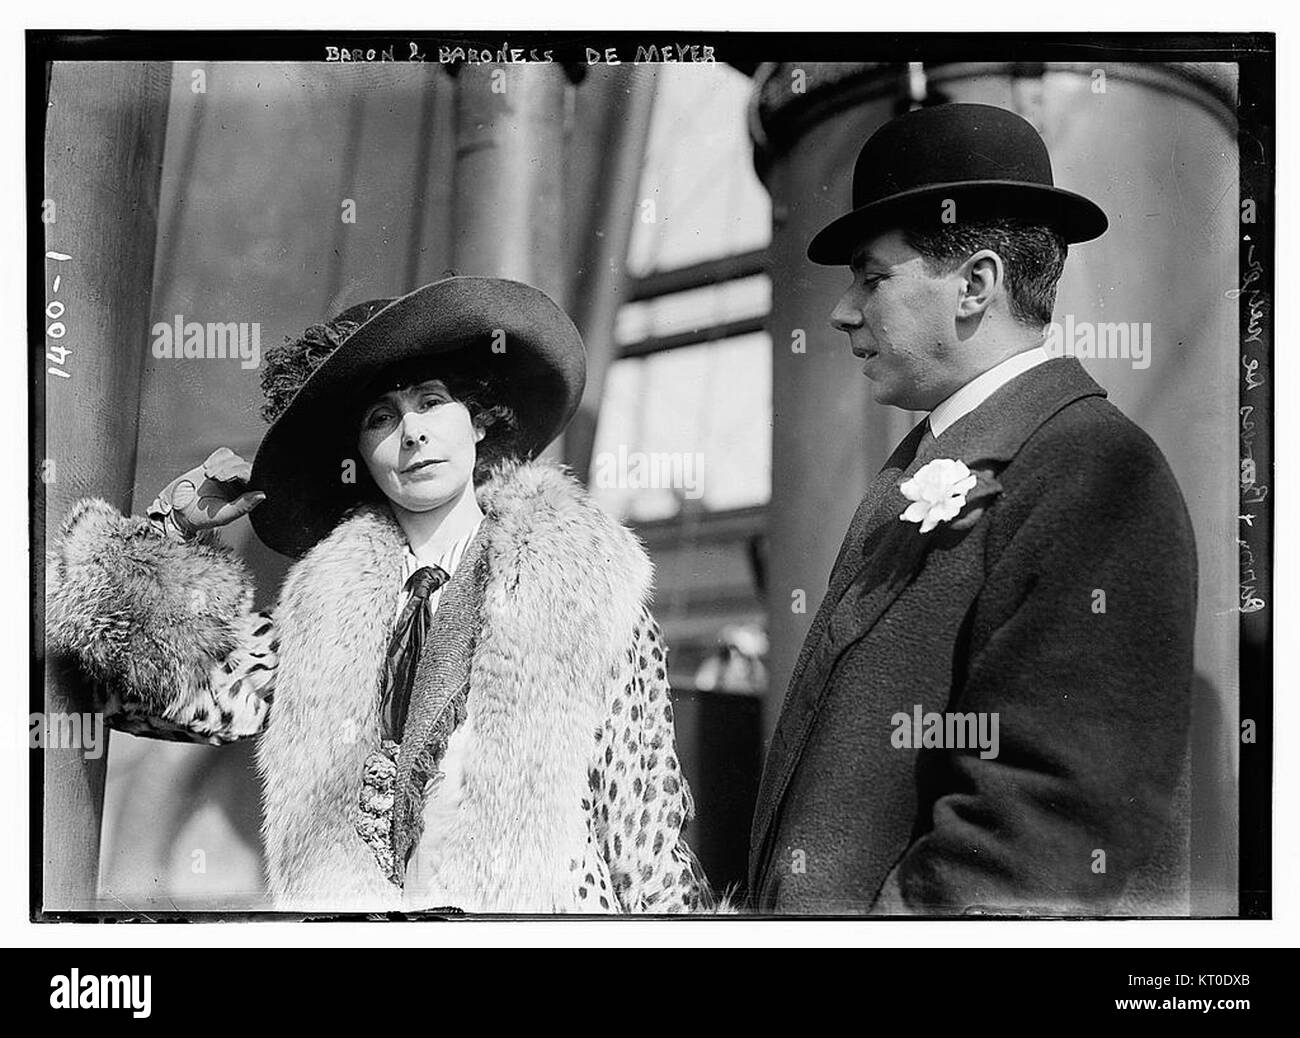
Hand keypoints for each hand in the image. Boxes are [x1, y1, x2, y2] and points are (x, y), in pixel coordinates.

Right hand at [147, 448, 265, 537]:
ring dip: (220, 464)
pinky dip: (216, 459)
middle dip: (228, 468)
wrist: (177, 511)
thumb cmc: (203, 517)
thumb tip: (263, 494)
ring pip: (233, 458)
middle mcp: (240, 483)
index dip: (238, 472)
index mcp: (245, 495)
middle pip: (242, 465)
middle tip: (212, 477)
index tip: (221, 478)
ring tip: (208, 476)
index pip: (251, 476)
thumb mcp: (224, 515)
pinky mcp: (216, 465)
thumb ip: (244, 505)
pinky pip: (224, 454)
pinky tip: (206, 468)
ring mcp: (228, 473)